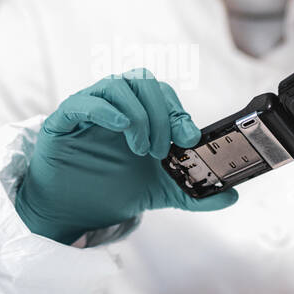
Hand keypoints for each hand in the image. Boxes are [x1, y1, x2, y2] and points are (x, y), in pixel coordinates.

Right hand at [14, 70, 237, 243]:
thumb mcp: (161, 191)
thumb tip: (230, 196)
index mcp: (138, 114)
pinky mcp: (63, 121)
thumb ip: (194, 192)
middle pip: (142, 81)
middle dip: (160, 111)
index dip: (178, 111)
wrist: (74, 212)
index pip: (161, 94)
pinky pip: (82, 101)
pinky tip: (120, 126)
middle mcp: (115, 106)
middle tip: (164, 147)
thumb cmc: (113, 189)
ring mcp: (88, 111)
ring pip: (116, 86)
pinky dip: (104, 109)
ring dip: (138, 114)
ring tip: (142, 148)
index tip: (189, 139)